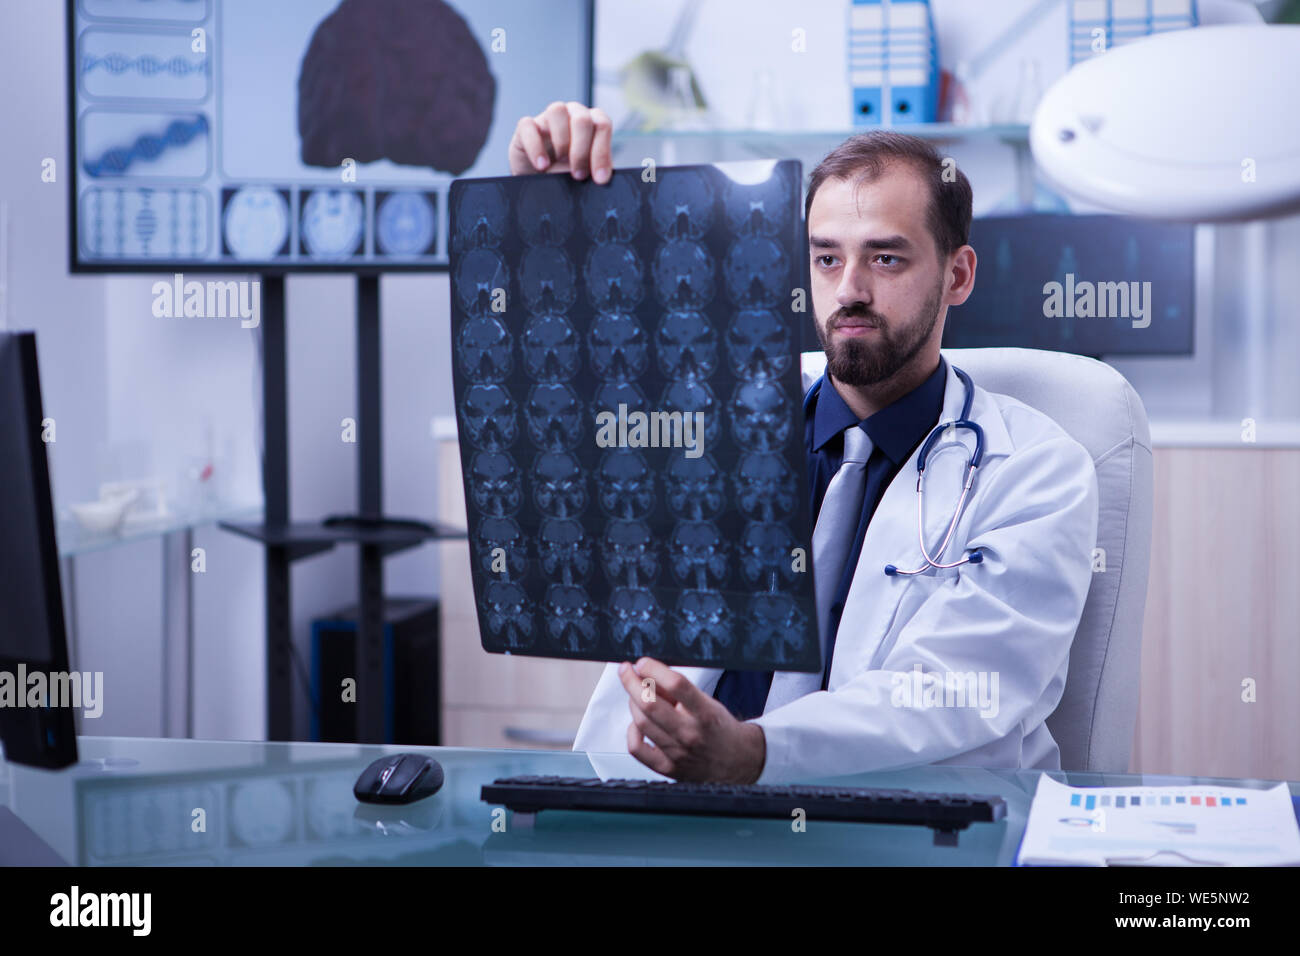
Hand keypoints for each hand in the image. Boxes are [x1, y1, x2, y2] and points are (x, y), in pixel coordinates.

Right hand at [508, 101, 612, 181]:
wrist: (538, 181)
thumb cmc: (565, 173)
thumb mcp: (584, 173)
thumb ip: (595, 169)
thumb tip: (602, 176)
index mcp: (591, 122)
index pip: (602, 125)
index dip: (602, 151)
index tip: (599, 178)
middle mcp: (571, 114)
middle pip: (582, 118)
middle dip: (582, 150)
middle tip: (578, 175)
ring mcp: (548, 118)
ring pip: (557, 110)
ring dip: (562, 140)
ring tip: (560, 162)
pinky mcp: (526, 127)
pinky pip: (529, 126)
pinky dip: (536, 147)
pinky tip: (542, 165)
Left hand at [618, 658, 766, 783]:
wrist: (737, 762)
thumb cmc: (719, 729)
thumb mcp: (708, 703)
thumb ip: (680, 692)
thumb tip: (649, 676)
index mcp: (705, 713)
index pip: (677, 685)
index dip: (654, 669)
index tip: (643, 662)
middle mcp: (690, 734)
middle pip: (650, 703)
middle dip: (631, 681)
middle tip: (627, 671)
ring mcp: (677, 753)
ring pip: (640, 722)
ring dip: (633, 702)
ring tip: (637, 696)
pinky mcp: (667, 768)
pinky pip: (637, 748)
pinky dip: (632, 732)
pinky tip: (638, 724)